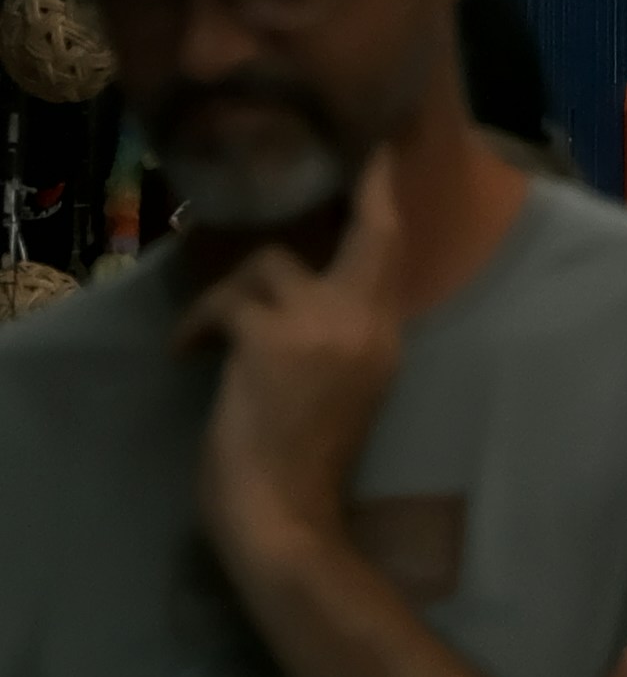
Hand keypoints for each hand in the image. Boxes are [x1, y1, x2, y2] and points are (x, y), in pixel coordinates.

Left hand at [181, 154, 409, 567]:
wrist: (286, 520)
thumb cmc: (308, 471)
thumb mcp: (347, 391)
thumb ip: (340, 340)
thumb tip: (300, 300)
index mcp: (385, 340)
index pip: (393, 254)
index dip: (384, 199)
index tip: (378, 157)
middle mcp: (363, 321)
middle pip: (369, 231)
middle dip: (358, 190)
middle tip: (344, 162)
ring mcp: (319, 327)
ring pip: (269, 264)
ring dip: (230, 291)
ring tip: (206, 333)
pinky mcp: (268, 340)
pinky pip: (226, 301)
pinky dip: (197, 324)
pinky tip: (184, 353)